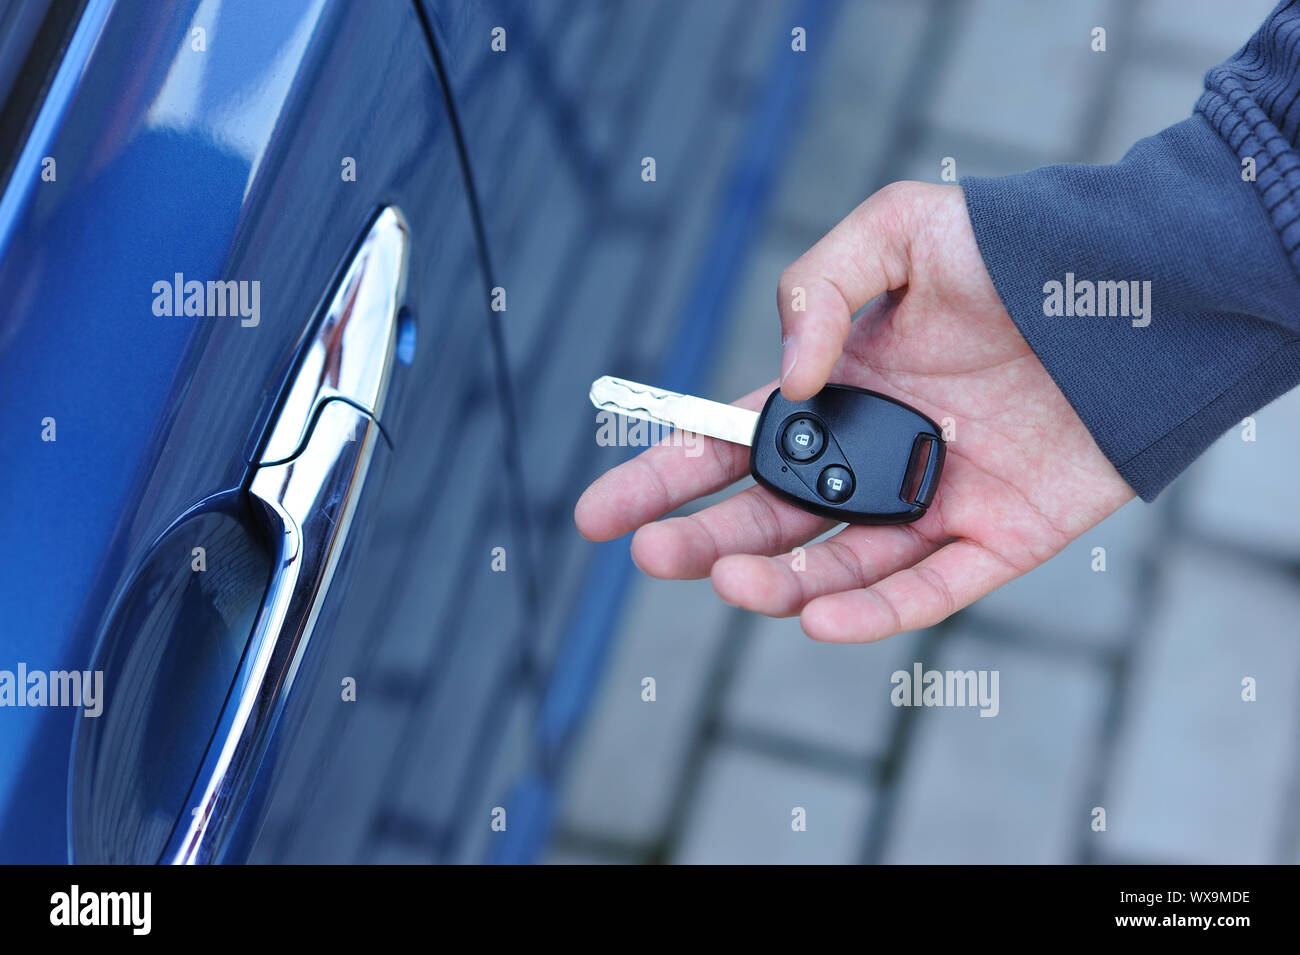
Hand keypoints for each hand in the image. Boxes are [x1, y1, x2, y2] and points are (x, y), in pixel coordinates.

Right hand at [574, 182, 1133, 641]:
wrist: (1134, 287)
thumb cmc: (1011, 251)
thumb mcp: (899, 231)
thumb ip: (819, 291)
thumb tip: (789, 387)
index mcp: (836, 390)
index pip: (729, 446)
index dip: (662, 480)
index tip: (600, 516)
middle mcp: (873, 454)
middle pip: (769, 517)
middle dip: (703, 541)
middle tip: (657, 554)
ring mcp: (932, 500)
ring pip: (836, 565)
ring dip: (778, 583)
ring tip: (735, 584)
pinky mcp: (997, 538)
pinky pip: (928, 590)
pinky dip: (874, 612)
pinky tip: (821, 617)